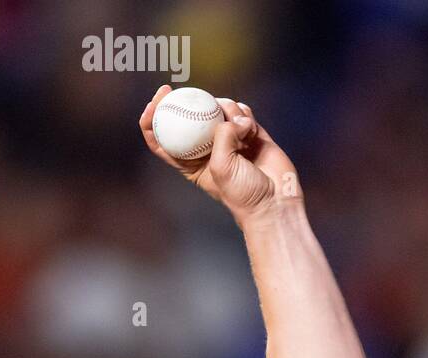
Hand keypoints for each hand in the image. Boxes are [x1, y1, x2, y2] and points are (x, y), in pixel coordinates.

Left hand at [139, 87, 300, 226]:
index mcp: (189, 163)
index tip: (153, 103)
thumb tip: (228, 119)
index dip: (152, 121)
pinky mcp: (248, 131)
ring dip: (226, 110)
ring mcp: (227, 138)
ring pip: (218, 109)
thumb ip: (221, 138)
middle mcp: (205, 148)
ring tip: (241, 128)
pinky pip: (241, 111)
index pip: (162, 140)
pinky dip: (244, 114)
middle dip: (182, 101)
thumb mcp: (222, 167)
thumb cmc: (242, 192)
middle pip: (188, 118)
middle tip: (178, 89)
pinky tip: (250, 127)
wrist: (274, 198)